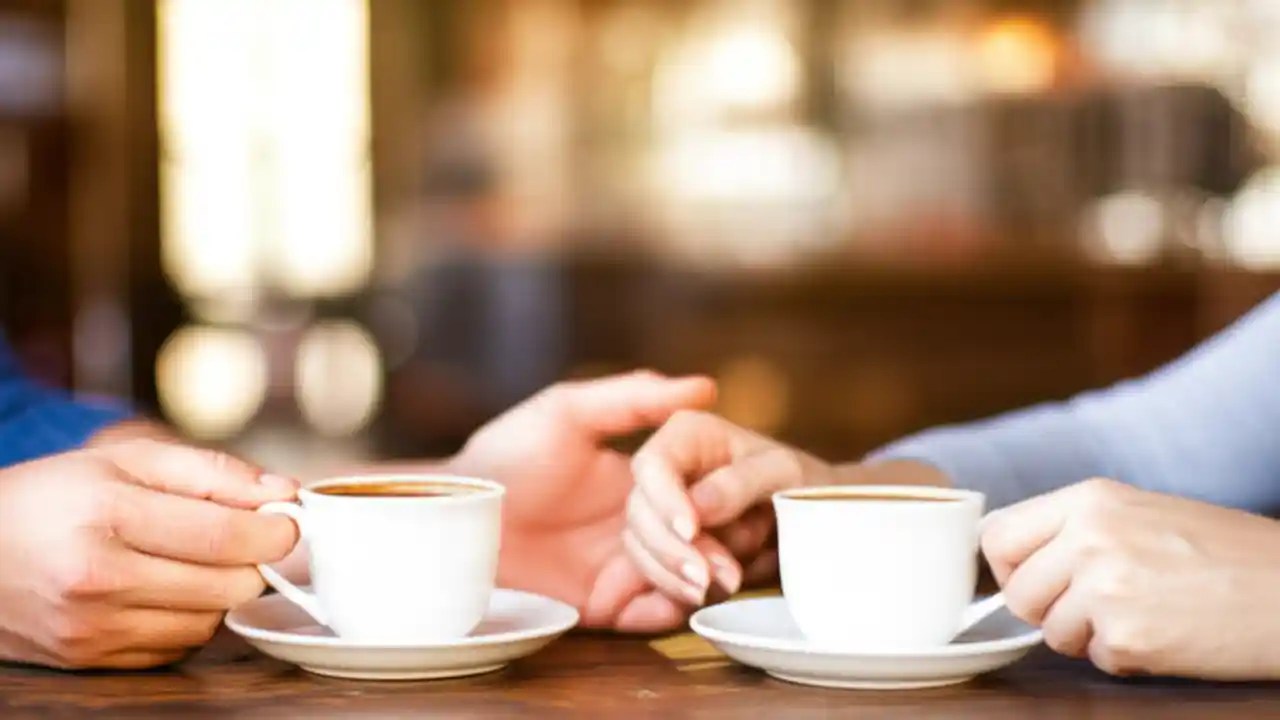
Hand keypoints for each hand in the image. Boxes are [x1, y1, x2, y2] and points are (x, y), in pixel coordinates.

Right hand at [0, 440, 297, 668]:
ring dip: (221, 593)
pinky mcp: (89, 659)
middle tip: (248, 540)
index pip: (223, 537)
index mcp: (108, 514)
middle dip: (254, 562)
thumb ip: (212, 472)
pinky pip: (177, 647)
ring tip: (196, 562)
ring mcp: (91, 626)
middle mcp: (97, 577)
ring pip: (209, 622)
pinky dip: (188, 620)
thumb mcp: (126, 460)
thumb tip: (283, 493)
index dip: (274, 532)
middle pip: (226, 585)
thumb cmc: (54, 496)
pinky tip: (165, 590)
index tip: (289, 522)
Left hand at [450, 371, 715, 631]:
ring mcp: (619, 569)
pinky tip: (671, 597)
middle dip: (713, 551)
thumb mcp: (568, 412)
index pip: (696, 498)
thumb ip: (634, 397)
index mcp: (639, 484)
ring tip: (700, 577)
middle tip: (724, 560)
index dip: (711, 505)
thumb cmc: (504, 454)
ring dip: (694, 580)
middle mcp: (637, 528)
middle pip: (697, 544)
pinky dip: (667, 611)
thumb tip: (708, 386)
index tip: (712, 508)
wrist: (454, 512)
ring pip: (681, 581)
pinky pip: (648, 617)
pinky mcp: (599, 607)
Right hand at [626, 411, 948, 607]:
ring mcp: (660, 514)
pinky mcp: (665, 550)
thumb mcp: (784, 473)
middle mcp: (665, 474)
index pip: (653, 465)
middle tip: (716, 577)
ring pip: (640, 549)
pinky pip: (653, 574)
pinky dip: (675, 591)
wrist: (816, 524)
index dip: (665, 500)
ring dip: (676, 575)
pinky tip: (708, 597)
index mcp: (686, 437)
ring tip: (725, 588)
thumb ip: (740, 483)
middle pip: (640, 513)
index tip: (692, 531)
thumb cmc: (803, 483)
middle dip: (674, 549)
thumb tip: (698, 508)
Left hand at [983, 477, 1279, 678]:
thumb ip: (1075, 528)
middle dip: (1046, 610)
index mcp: (1089, 499)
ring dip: (1086, 636)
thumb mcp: (1140, 512)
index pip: (997, 535)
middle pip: (1016, 591)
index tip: (1034, 580)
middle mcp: (1089, 536)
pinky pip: (1094, 658)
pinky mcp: (1128, 635)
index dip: (1008, 568)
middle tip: (1093, 609)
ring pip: (1050, 631)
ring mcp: (1105, 586)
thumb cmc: (1226, 552)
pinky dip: (1124, 657)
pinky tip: (1163, 634)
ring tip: (1139, 615)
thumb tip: (1015, 558)